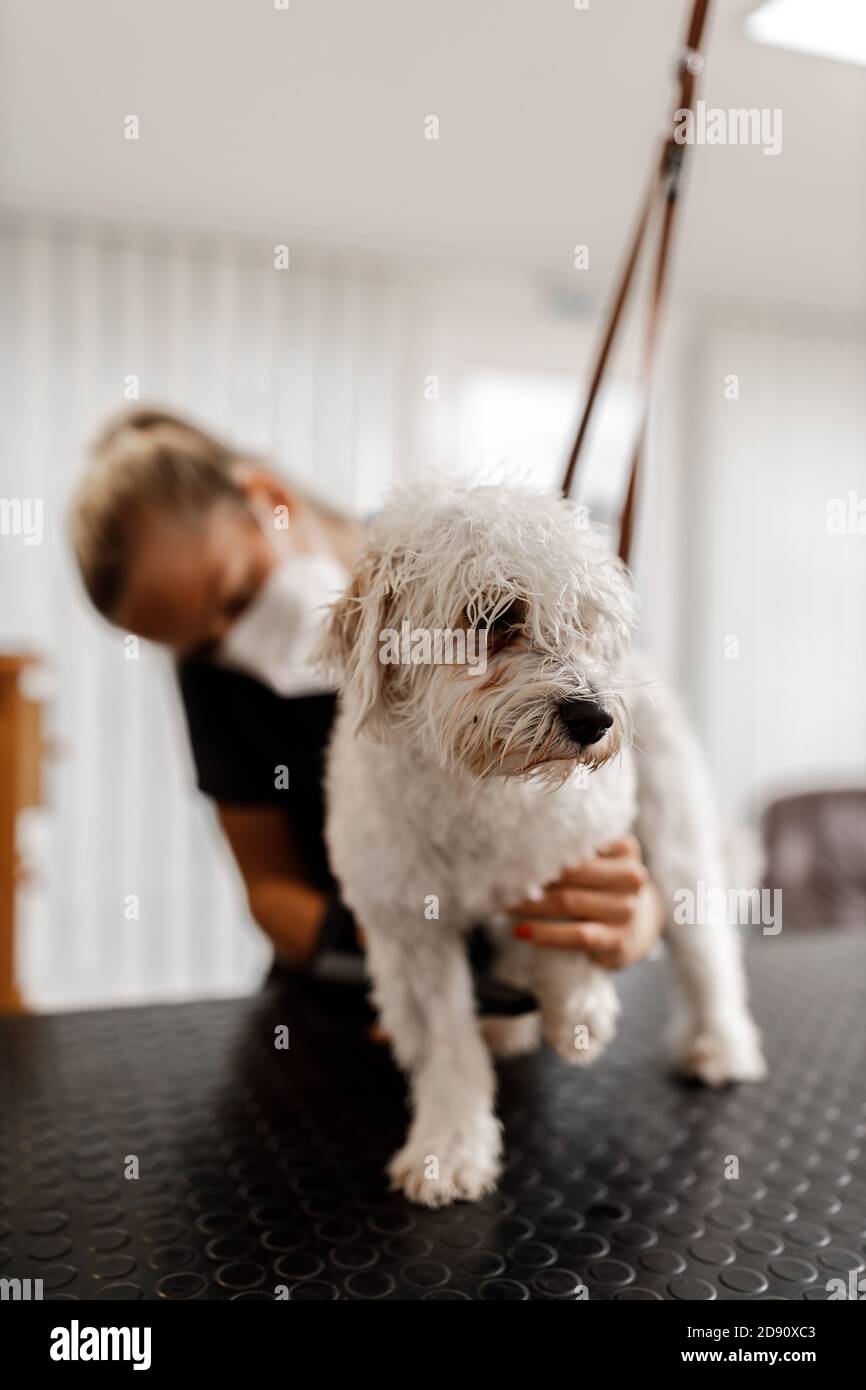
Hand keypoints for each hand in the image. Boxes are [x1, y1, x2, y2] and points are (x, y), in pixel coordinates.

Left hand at [507, 835, 662, 969]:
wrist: (635, 926)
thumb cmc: (602, 884)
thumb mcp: (597, 860)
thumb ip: (570, 849)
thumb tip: (515, 843)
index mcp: (625, 847)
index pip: (579, 841)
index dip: (542, 845)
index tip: (510, 847)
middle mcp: (631, 876)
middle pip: (571, 871)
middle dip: (532, 874)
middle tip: (498, 875)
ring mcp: (626, 909)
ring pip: (568, 902)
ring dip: (529, 904)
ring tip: (501, 902)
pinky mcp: (617, 940)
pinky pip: (576, 935)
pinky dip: (545, 933)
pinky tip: (521, 931)